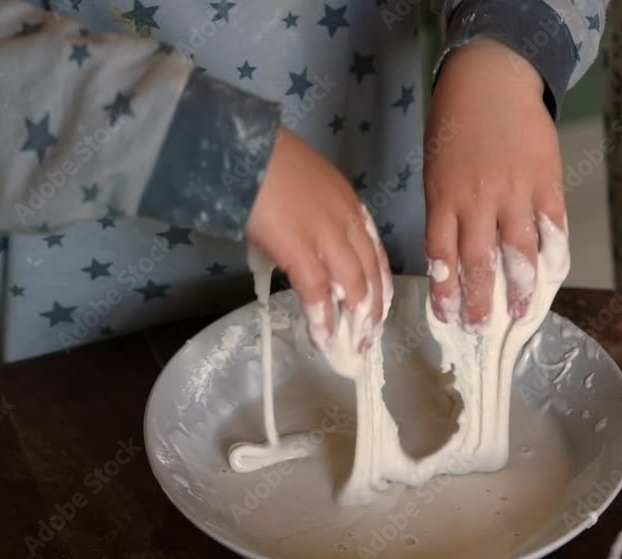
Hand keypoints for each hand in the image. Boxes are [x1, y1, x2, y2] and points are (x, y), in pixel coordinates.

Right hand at [246, 127, 390, 345]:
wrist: (242, 148)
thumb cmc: (263, 160)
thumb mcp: (302, 182)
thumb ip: (311, 212)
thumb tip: (299, 241)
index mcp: (348, 203)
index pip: (374, 250)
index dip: (379, 283)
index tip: (379, 307)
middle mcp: (346, 220)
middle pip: (370, 273)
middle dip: (373, 310)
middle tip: (370, 338)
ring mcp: (325, 235)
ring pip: (353, 287)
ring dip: (355, 322)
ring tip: (352, 347)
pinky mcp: (300, 249)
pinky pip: (318, 292)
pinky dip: (322, 318)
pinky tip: (323, 337)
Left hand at [424, 39, 566, 328]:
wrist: (491, 79)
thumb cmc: (455, 125)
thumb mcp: (435, 170)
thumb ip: (445, 212)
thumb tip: (453, 260)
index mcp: (444, 198)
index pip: (442, 258)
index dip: (446, 293)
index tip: (448, 319)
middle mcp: (478, 199)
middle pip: (480, 263)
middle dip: (481, 303)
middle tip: (483, 330)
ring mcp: (516, 191)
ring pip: (520, 252)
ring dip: (521, 289)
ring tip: (520, 315)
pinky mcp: (547, 181)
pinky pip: (552, 228)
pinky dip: (553, 256)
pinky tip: (551, 277)